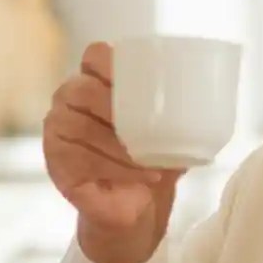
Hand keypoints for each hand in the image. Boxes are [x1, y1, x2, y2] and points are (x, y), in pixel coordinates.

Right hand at [44, 42, 184, 262]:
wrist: (133, 206)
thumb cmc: (149, 159)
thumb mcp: (168, 132)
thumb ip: (176, 112)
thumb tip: (207, 98)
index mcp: (95, 80)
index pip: (94, 56)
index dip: (112, 61)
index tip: (140, 77)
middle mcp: (68, 99)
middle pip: (83, 90)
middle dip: (116, 108)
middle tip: (149, 128)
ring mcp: (57, 130)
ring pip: (83, 128)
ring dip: (121, 147)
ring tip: (153, 162)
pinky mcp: (55, 162)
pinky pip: (82, 160)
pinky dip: (116, 169)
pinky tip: (141, 176)